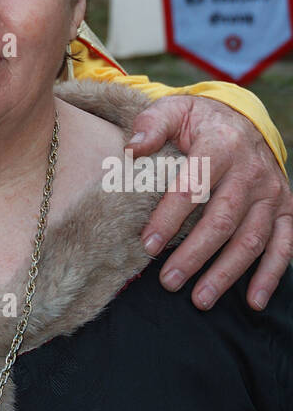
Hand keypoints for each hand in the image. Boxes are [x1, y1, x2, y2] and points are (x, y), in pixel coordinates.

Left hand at [129, 95, 292, 310]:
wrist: (243, 119)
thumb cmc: (199, 121)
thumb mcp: (174, 110)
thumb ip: (151, 124)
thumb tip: (132, 148)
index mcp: (220, 144)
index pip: (194, 186)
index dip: (170, 217)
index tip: (148, 244)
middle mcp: (251, 171)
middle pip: (223, 219)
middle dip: (195, 254)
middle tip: (169, 281)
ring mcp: (271, 192)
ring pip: (251, 238)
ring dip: (227, 272)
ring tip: (200, 299)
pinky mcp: (286, 208)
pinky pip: (284, 245)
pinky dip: (271, 275)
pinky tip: (253, 300)